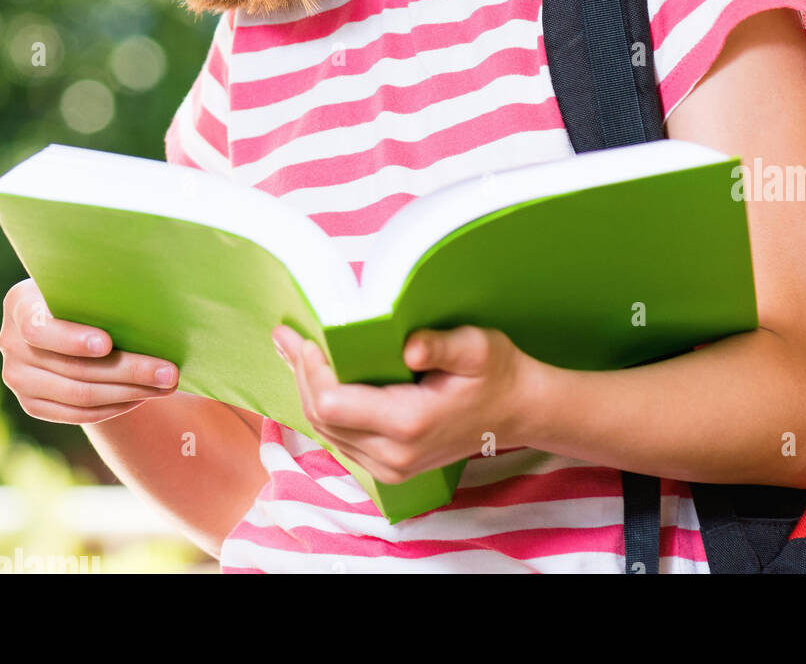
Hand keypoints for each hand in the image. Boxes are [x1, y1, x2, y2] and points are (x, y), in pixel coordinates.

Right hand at [0, 278, 178, 423]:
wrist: (65, 313)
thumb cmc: (88, 288)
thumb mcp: (87, 279)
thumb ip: (103, 288)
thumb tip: (154, 300)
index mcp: (20, 303)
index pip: (40, 328)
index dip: (73, 339)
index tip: (108, 344)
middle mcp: (10, 342)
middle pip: (72, 367)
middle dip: (127, 370)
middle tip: (169, 372)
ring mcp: (17, 377)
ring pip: (78, 395)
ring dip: (128, 392)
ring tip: (166, 385)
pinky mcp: (31, 403)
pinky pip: (74, 414)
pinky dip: (113, 407)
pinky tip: (142, 396)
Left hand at [271, 322, 540, 483]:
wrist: (517, 412)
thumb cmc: (497, 373)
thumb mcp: (477, 348)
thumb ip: (441, 345)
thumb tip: (407, 345)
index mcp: (410, 424)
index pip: (332, 404)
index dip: (311, 370)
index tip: (306, 336)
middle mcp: (393, 455)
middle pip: (321, 418)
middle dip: (302, 374)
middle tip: (287, 336)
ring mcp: (390, 467)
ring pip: (325, 432)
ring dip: (308, 390)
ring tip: (295, 351)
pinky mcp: (389, 468)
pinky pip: (340, 439)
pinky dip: (324, 407)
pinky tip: (319, 378)